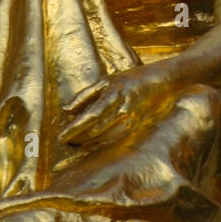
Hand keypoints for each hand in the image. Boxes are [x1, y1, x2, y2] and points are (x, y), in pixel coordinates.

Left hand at [59, 65, 174, 151]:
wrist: (159, 81)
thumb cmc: (128, 79)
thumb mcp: (105, 81)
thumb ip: (85, 96)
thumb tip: (66, 110)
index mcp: (112, 94)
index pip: (89, 116)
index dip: (74, 129)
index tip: (61, 137)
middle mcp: (121, 108)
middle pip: (95, 129)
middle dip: (78, 136)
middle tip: (65, 140)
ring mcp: (130, 119)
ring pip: (104, 136)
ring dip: (88, 141)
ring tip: (75, 142)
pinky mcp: (135, 126)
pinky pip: (114, 138)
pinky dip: (100, 141)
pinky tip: (91, 142)